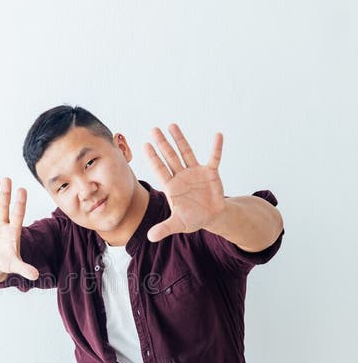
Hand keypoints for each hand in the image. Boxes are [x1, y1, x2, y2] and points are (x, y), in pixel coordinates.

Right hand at [0, 178, 39, 279]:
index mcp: (13, 231)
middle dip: (5, 194)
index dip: (20, 203)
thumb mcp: (14, 265)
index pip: (18, 214)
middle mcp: (2, 224)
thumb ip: (24, 268)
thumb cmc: (5, 261)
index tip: (22, 190)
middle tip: (7, 179)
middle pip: (4, 206)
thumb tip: (36, 276)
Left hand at [143, 123, 225, 241]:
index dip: (153, 158)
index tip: (145, 145)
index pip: (160, 170)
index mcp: (171, 187)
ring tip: (172, 125)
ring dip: (180, 139)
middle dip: (162, 144)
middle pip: (170, 157)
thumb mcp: (178, 224)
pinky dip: (216, 148)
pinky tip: (217, 135)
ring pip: (186, 152)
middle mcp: (181, 176)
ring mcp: (195, 172)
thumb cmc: (192, 219)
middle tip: (153, 129)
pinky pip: (214, 158)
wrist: (211, 217)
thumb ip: (164, 228)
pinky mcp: (210, 173)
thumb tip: (149, 237)